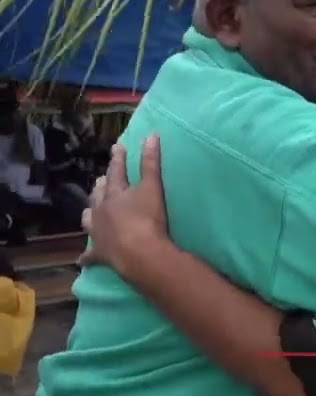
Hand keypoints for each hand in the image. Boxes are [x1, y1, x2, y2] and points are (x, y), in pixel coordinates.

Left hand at [79, 134, 169, 270]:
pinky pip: (89, 255)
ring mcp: (98, 232)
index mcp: (114, 194)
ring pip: (90, 220)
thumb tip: (150, 135)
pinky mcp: (99, 253)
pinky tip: (82, 260)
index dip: (118, 159)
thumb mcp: (153, 187)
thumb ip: (151, 162)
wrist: (138, 253)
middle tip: (101, 179)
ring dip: (91, 214)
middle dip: (101, 186)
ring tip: (90, 210)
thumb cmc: (147, 219)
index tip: (117, 147)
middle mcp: (101, 211)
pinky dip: (86, 257)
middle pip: (99, 195)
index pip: (116, 172)